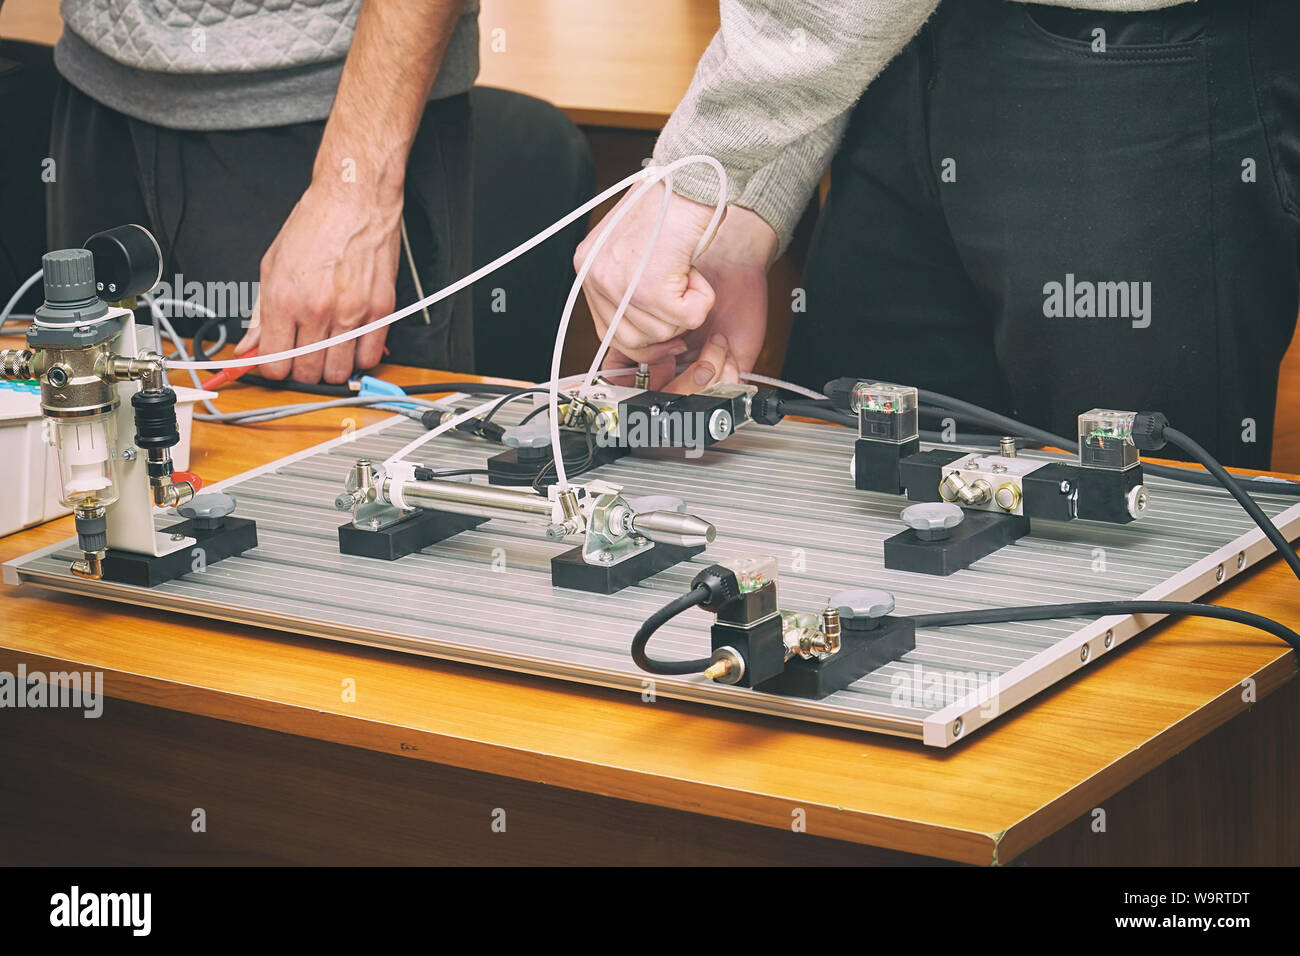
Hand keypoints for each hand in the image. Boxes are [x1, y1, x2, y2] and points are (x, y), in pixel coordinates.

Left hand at [238, 180, 399, 382]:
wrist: (354, 200)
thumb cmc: (316, 225)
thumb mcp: (272, 264)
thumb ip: (260, 311)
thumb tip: (250, 344)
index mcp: (284, 299)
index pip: (273, 362)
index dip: (273, 368)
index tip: (278, 362)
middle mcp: (316, 310)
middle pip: (306, 373)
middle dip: (301, 371)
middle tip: (303, 357)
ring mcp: (351, 313)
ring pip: (338, 372)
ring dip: (331, 369)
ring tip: (328, 353)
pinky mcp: (379, 311)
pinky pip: (370, 357)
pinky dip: (360, 359)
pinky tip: (352, 345)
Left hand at [577, 182, 717, 368]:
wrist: (688, 177)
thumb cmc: (671, 203)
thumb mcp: (634, 246)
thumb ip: (630, 284)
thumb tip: (649, 334)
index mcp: (588, 267)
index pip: (608, 331)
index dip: (645, 340)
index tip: (669, 334)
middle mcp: (595, 276)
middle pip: (633, 341)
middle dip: (667, 328)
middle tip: (683, 299)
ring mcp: (618, 283)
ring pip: (661, 333)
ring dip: (687, 309)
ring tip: (687, 271)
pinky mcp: (648, 287)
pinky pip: (687, 319)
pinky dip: (702, 300)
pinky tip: (695, 270)